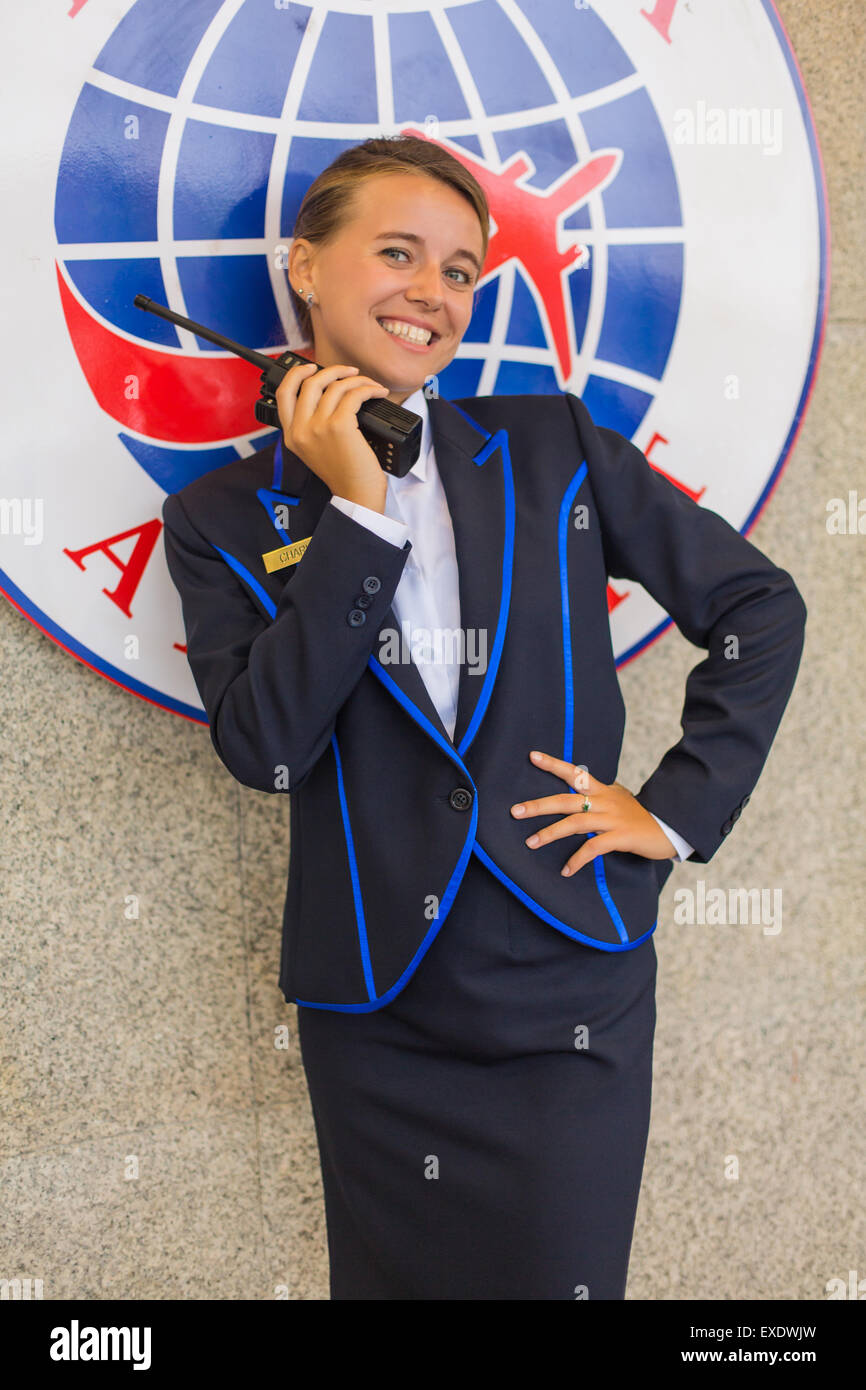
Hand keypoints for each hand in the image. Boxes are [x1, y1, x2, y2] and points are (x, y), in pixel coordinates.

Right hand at [274, 361, 389, 509]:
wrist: (356, 495)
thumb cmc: (343, 474)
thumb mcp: (315, 450)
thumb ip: (311, 426)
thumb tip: (328, 393)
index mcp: (291, 435)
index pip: (283, 394)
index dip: (297, 374)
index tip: (313, 367)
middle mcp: (300, 430)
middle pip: (310, 383)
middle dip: (333, 371)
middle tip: (350, 372)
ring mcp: (318, 427)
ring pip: (335, 387)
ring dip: (357, 380)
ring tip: (369, 385)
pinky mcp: (338, 426)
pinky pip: (353, 395)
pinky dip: (368, 389)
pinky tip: (377, 392)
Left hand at [510, 748, 676, 875]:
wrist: (670, 828)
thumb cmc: (641, 816)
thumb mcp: (620, 798)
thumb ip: (600, 793)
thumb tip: (582, 784)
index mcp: (603, 790)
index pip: (575, 773)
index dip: (553, 764)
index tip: (532, 756)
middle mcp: (604, 801)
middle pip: (566, 799)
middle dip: (539, 805)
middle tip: (515, 811)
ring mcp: (612, 819)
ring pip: (575, 823)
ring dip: (550, 833)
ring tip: (531, 842)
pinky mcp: (621, 837)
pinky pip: (593, 848)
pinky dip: (577, 859)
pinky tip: (566, 870)